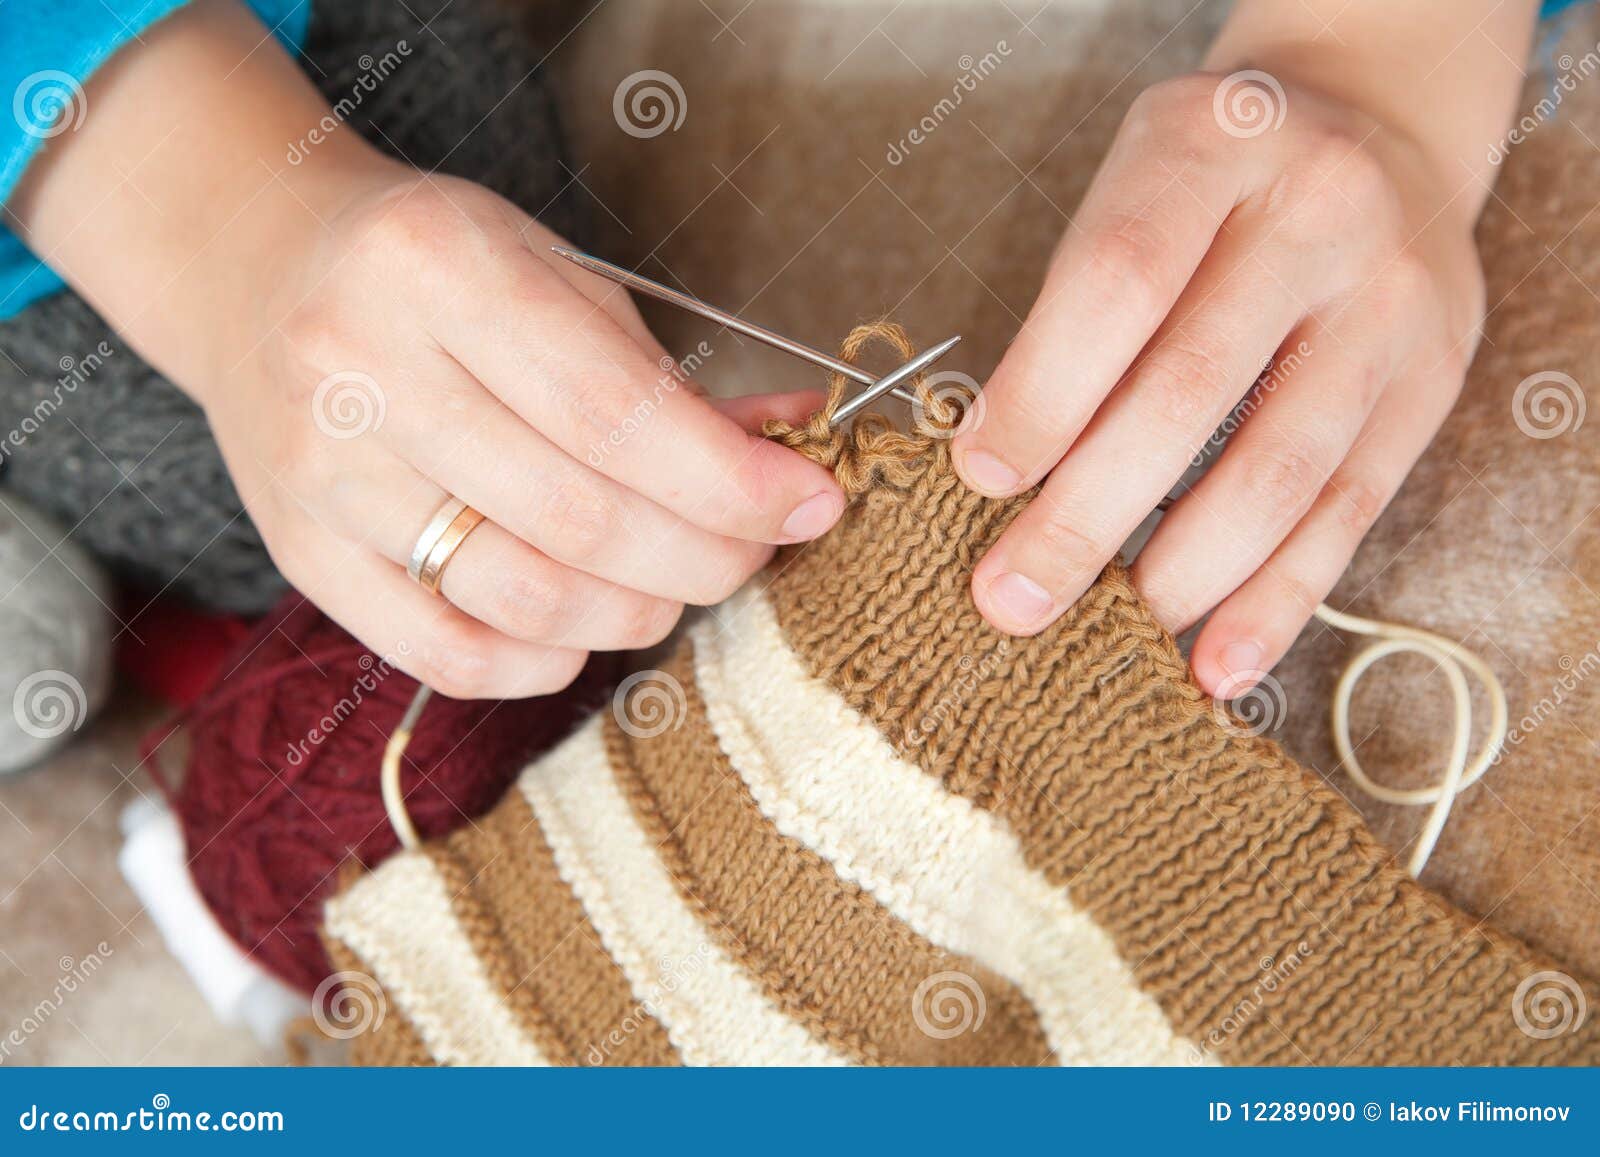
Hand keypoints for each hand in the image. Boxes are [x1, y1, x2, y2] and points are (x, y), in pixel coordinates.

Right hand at [204, 168, 843, 698]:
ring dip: (639, 611)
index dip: (733, 482)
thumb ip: (667, 375)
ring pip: (524, 599)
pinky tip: (589, 620)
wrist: (256, 268)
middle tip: (753, 550)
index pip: (618, 414)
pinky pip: (450, 655)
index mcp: (437, 268)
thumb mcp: (552, 273)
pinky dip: (549, 658)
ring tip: (677, 582)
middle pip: (581, 520)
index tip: (811, 504)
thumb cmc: (432, 267)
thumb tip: (789, 455)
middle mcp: (362, 370)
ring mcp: (321, 474)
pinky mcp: (301, 554)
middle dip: (706, 556)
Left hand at [953, 71, 1486, 694]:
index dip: (1041, 393)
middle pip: (1190, 389)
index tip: (977, 478)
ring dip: (1181, 576)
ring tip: (1103, 634)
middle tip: (1009, 598)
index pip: (1118, 281)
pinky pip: (1348, 513)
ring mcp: (1392, 300)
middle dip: (1086, 514)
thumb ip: (1077, 308)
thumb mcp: (1132, 183)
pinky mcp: (1432, 383)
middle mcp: (1321, 211)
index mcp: (1217, 142)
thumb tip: (999, 477)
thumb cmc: (1209, 184)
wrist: (1376, 129)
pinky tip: (1217, 664)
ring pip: (1278, 469)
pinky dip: (1276, 601)